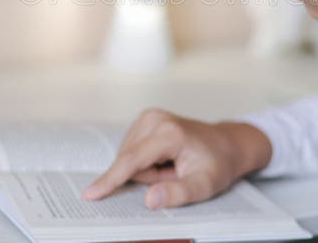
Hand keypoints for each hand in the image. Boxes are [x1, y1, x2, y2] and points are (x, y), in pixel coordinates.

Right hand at [82, 108, 271, 208]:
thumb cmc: (217, 164)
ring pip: (129, 158)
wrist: (227, 144)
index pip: (132, 161)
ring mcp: (149, 116)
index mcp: (169, 133)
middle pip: (130, 162)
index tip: (90, 194)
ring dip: (148, 170)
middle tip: (175, 173)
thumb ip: (177, 194)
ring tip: (172, 165)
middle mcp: (155, 119)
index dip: (110, 180)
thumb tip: (149, 200)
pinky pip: (132, 152)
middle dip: (148, 177)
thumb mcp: (204, 186)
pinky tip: (165, 158)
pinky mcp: (145, 120)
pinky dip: (146, 161)